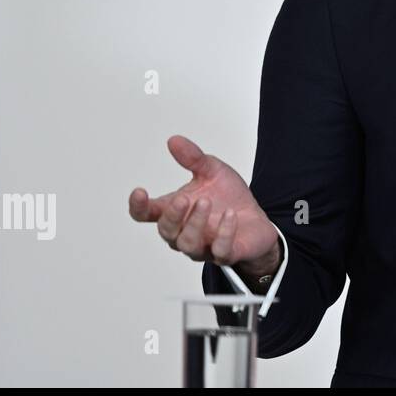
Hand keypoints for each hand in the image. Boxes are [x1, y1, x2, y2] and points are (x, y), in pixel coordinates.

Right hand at [128, 135, 280, 275]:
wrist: (256, 219)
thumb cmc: (229, 198)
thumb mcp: (213, 171)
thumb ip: (193, 158)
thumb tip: (174, 140)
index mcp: (176, 212)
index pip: (146, 215)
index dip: (138, 207)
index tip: (140, 192)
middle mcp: (184, 232)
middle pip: (166, 231)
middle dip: (173, 215)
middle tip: (184, 198)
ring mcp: (204, 246)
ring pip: (187, 243)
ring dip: (195, 223)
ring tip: (206, 202)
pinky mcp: (226, 254)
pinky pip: (220, 251)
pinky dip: (224, 233)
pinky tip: (230, 216)